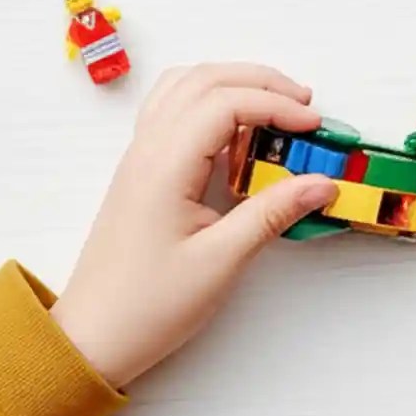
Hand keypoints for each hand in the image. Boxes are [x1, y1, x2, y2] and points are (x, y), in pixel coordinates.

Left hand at [50, 64, 338, 387]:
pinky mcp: (142, 171)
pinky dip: (210, 103)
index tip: (314, 127)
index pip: (226, 103)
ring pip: (185, 87)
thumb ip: (272, 213)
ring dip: (232, 84)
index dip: (276, 105)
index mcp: (164, 166)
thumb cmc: (149, 305)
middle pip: (205, 80)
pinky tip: (237, 133)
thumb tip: (321, 182)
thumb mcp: (221, 262)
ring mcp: (140, 157)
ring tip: (274, 107)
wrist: (94, 336)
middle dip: (260, 82)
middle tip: (304, 105)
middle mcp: (147, 149)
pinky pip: (173, 111)